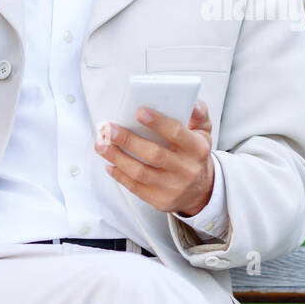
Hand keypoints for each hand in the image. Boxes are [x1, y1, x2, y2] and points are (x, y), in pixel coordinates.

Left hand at [96, 99, 214, 216]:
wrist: (201, 191)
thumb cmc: (195, 155)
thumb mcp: (204, 133)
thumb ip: (199, 115)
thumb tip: (192, 103)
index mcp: (197, 149)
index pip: (177, 133)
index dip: (158, 122)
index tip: (138, 112)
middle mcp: (187, 169)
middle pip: (154, 154)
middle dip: (128, 140)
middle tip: (108, 129)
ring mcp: (173, 187)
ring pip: (140, 172)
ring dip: (116, 157)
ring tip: (101, 144)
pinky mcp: (160, 200)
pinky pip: (135, 187)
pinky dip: (119, 175)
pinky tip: (109, 163)